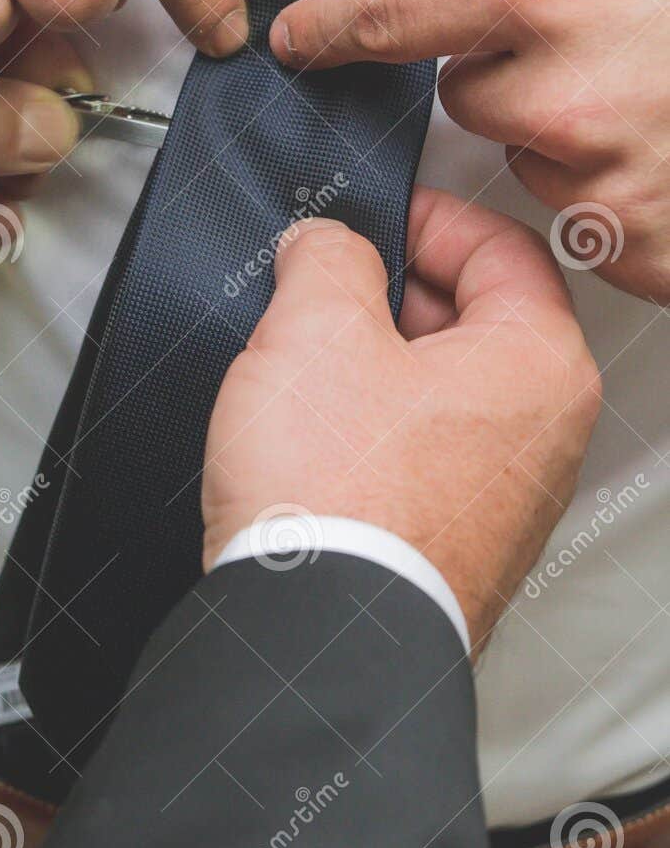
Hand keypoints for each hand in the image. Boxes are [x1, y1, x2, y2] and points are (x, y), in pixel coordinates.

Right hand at [202, 191, 600, 650]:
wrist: (315, 631)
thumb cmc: (338, 495)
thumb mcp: (316, 325)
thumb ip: (327, 255)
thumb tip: (324, 246)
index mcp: (540, 365)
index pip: (500, 245)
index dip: (423, 217)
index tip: (367, 222)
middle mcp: (544, 436)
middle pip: (475, 318)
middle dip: (389, 292)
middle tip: (320, 289)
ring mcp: (505, 499)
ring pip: (441, 389)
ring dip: (372, 363)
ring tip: (304, 365)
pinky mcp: (456, 543)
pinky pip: (421, 453)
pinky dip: (370, 428)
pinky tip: (311, 434)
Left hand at [270, 0, 669, 302]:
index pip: (391, 15)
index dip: (333, 27)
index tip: (297, 42)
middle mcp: (560, 93)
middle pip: (467, 96)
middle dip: (511, 72)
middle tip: (601, 46)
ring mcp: (603, 178)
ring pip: (530, 157)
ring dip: (568, 132)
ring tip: (653, 96)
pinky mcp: (641, 243)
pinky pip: (587, 215)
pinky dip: (616, 190)